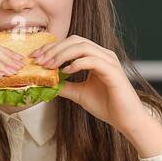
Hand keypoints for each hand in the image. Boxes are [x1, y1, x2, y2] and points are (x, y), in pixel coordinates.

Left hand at [33, 36, 151, 134]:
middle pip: (75, 40)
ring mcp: (110, 62)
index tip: (35, 56)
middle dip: (54, 49)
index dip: (52, 47)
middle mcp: (104, 55)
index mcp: (96, 57)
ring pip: (83, 47)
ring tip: (49, 65)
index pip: (71, 43)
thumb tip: (45, 83)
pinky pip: (92, 60)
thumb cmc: (107, 105)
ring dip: (62, 55)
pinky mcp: (113, 71)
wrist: (126, 120)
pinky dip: (77, 63)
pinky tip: (65, 71)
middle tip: (38, 60)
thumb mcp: (78, 94)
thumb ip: (64, 85)